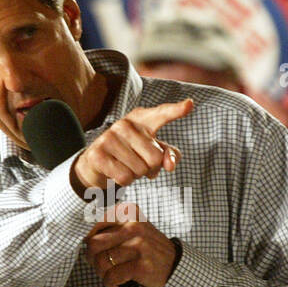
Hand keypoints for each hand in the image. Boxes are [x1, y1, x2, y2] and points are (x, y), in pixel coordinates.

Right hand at [71, 99, 191, 194]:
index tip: (190, 105)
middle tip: (137, 162)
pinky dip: (124, 181)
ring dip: (135, 175)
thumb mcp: (153, 152)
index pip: (162, 114)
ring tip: (125, 166)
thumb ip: (170, 156)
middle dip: (149, 168)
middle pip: (155, 158)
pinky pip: (125, 177)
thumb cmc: (131, 155)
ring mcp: (109, 137)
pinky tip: (115, 172)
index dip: (176, 111)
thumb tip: (169, 165)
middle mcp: (125, 124)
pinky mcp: (98, 154)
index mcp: (141, 119)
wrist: (97, 164)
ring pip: (140, 170)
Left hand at [84, 204, 177, 286]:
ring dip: (103, 274)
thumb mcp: (132, 230)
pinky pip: (112, 277)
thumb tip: (84, 241)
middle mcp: (134, 226)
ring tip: (112, 275)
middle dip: (92, 259)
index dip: (90, 242)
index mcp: (129, 213)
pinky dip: (112, 284)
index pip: (95, 226)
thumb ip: (109, 229)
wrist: (174, 266)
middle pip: (94, 244)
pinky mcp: (141, 265)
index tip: (97, 251)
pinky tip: (120, 283)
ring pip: (101, 262)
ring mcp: (139, 246)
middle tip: (101, 266)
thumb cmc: (147, 250)